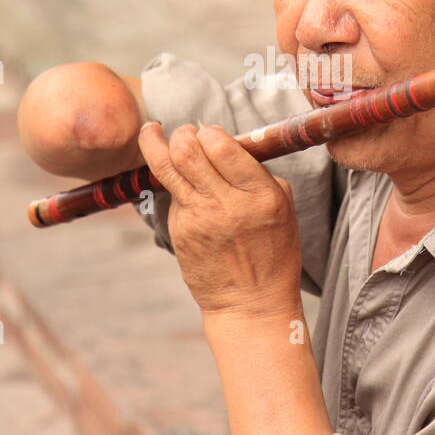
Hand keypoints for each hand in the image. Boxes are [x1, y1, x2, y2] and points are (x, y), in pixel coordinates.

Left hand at [137, 121, 302, 318]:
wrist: (250, 304)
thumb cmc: (273, 253)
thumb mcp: (283, 208)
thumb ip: (258, 173)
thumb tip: (227, 143)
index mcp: (259, 196)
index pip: (222, 147)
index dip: (211, 133)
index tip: (211, 133)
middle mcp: (226, 205)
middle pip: (187, 151)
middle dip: (183, 134)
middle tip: (186, 134)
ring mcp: (198, 219)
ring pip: (166, 167)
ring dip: (155, 143)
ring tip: (151, 131)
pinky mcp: (179, 232)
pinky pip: (171, 195)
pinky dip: (173, 182)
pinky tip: (181, 182)